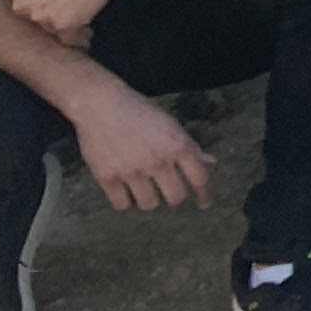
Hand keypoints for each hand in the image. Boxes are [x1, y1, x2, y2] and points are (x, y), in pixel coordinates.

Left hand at [0, 0, 118, 47]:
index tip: (53, 5)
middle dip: (52, 18)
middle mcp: (21, 4)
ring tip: (82, 18)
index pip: (22, 7)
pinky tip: (88, 28)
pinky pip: (71, 39)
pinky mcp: (62, 25)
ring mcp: (40, 16)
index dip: (40, 6)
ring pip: (53, 31)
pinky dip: (80, 37)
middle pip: (35, 21)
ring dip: (67, 28)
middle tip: (69, 12)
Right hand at [68, 80, 208, 210]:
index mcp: (178, 146)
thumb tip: (210, 162)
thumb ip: (190, 147)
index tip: (204, 203)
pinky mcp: (107, 177)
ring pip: (149, 204)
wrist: (101, 105)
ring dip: (149, 199)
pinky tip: (126, 192)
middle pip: (175, 197)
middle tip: (167, 191)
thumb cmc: (140, 112)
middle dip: (174, 197)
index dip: (204, 194)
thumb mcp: (171, 125)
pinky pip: (122, 204)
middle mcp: (158, 162)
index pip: (199, 178)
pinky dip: (126, 201)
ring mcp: (132, 171)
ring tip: (144, 189)